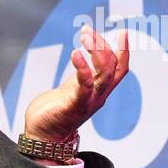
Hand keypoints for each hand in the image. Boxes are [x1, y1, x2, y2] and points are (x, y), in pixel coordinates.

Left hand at [22, 25, 129, 140]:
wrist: (43, 136)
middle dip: (105, 45)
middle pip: (114, 68)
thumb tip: (85, 58)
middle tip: (88, 31)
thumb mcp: (73, 87)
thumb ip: (83, 75)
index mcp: (99, 90)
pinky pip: (85, 86)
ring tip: (85, 36)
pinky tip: (76, 54)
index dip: (124, 51)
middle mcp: (98, 96)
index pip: (119, 69)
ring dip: (97, 51)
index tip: (122, 33)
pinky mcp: (75, 106)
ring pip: (105, 74)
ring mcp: (88, 102)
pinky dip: (83, 68)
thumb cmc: (55, 111)